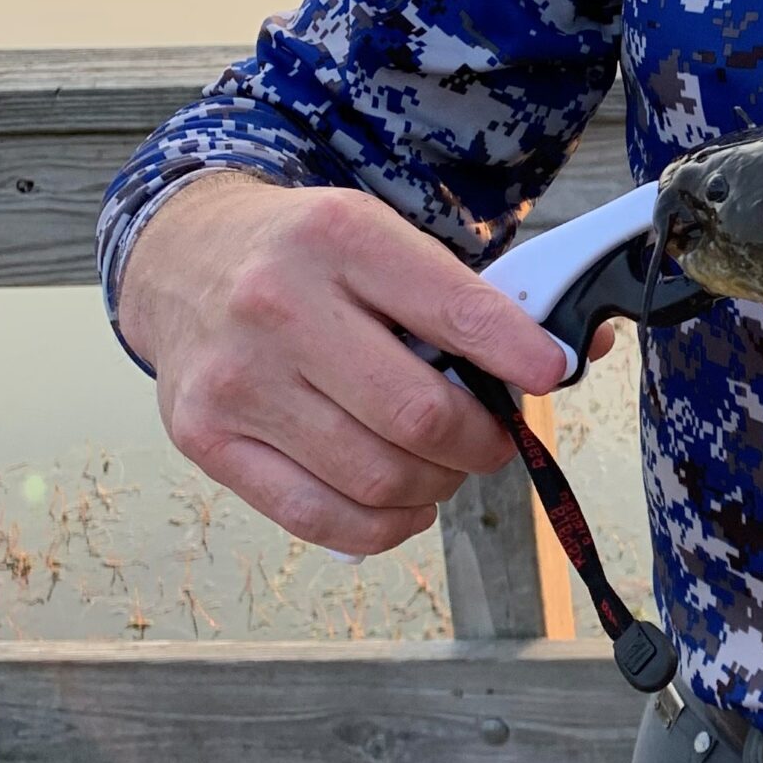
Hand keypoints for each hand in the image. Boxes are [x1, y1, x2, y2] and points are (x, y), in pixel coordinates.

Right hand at [117, 175, 587, 556]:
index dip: (521, 356)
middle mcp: (278, 305)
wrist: (182, 260)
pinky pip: (321, 518)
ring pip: (377, 476)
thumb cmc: (304, 258)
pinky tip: (401, 498)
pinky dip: (385, 524)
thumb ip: (473, 297)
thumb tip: (581, 350)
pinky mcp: (207, 438)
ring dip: (437, 484)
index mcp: (340, 238)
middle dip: (483, 440)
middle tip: (493, 437)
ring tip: (441, 462)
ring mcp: (237, 379)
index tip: (552, 373)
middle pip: (420, 416)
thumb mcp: (383, 238)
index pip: (457, 313)